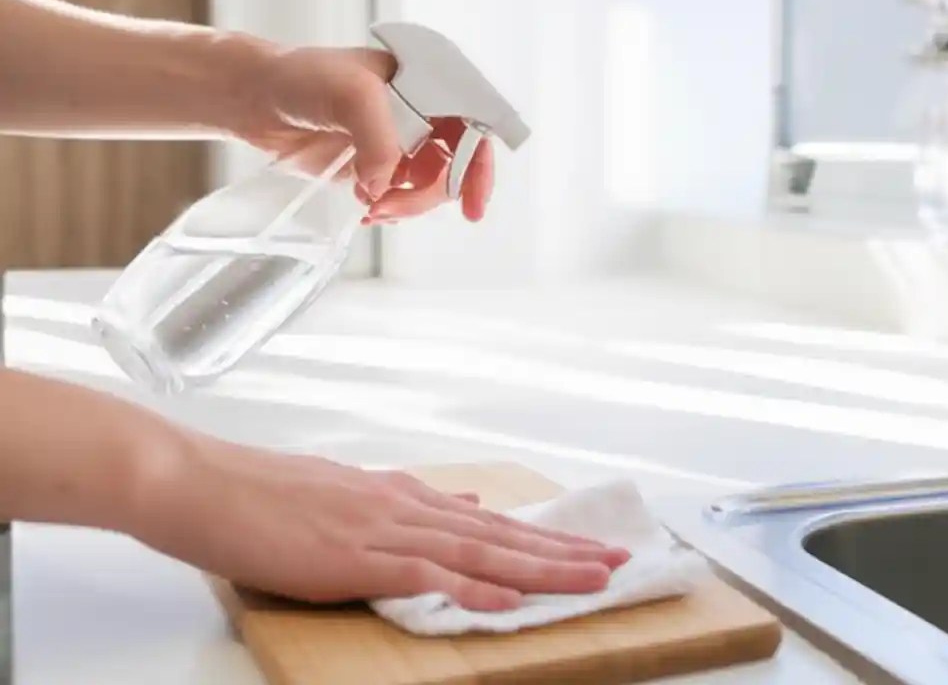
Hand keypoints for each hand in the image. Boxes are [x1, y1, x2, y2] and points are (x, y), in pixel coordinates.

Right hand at [135, 439, 628, 608]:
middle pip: (501, 535)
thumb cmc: (257, 492)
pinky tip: (510, 599)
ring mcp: (381, 531)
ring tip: (593, 577)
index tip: (589, 546)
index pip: (489, 522)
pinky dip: (472, 588)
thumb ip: (409, 503)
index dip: (544, 537)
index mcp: (401, 497)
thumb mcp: (346, 492)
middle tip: (619, 560)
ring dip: (541, 567)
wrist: (196, 481)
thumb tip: (465, 505)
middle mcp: (404, 508)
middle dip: (564, 551)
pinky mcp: (352, 557)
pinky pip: (425, 575)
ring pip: (479, 552)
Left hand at [232, 44, 494, 223]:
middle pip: (452, 166)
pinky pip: (401, 197)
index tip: (472, 204)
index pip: (472, 124)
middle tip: (390, 208)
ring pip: (428, 188)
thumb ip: (378, 137)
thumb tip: (386, 185)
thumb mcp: (349, 94)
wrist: (253, 98)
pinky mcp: (377, 168)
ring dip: (406, 206)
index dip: (478, 164)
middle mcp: (420, 114)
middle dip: (427, 195)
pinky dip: (390, 209)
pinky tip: (367, 209)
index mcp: (425, 85)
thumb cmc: (300, 78)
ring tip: (371, 209)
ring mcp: (399, 143)